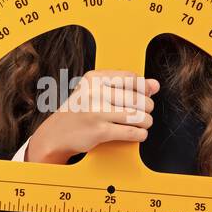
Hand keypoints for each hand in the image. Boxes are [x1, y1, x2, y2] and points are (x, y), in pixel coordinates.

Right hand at [28, 69, 158, 164]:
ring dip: (146, 121)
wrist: (57, 133)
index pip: (130, 78)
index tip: (147, 94)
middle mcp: (94, 93)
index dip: (144, 87)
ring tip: (144, 123)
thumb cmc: (80, 111)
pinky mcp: (99, 131)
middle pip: (136, 97)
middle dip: (147, 107)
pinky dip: (140, 134)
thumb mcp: (97, 91)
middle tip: (145, 112)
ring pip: (136, 115)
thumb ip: (126, 86)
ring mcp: (96, 112)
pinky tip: (139, 133)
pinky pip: (130, 132)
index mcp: (94, 78)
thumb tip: (155, 85)